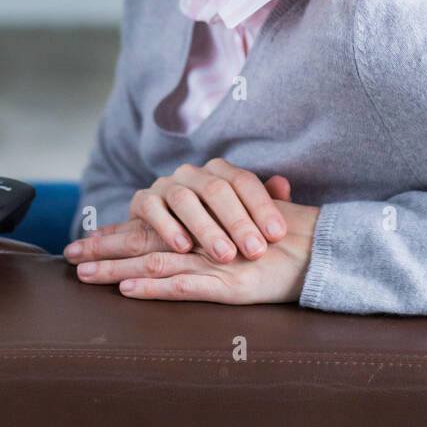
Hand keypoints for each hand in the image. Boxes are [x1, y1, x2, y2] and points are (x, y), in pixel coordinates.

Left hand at [67, 199, 319, 304]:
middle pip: (144, 243)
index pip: (150, 230)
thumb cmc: (285, 244)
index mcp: (201, 229)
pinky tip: (130, 291)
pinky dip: (154, 289)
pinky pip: (184, 285)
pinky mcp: (227, 282)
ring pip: (154, 263)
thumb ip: (222, 230)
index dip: (116, 235)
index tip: (83, 243)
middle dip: (105, 250)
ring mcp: (213, 261)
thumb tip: (204, 233)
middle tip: (69, 257)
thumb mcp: (245, 236)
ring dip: (117, 270)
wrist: (322, 250)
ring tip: (85, 274)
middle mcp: (202, 241)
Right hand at [126, 158, 292, 262]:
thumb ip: (264, 202)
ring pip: (185, 199)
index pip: (244, 181)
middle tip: (256, 251)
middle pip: (217, 189)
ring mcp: (165, 184)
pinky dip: (168, 227)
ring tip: (225, 255)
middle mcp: (192, 173)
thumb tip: (283, 184)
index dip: (262, 206)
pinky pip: (153, 209)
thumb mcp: (240, 215)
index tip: (278, 234)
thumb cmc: (213, 225)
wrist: (164, 228)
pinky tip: (184, 248)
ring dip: (206, 228)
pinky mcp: (142, 200)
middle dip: (238, 221)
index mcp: (219, 171)